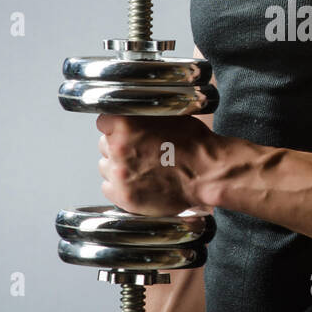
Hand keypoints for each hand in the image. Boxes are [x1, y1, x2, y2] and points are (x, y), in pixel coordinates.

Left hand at [96, 112, 215, 215]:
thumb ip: (141, 117)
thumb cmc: (194, 144)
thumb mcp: (167, 115)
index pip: (104, 122)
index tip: (125, 133)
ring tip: (140, 170)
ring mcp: (119, 174)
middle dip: (118, 148)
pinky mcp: (124, 196)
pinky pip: (108, 189)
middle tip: (138, 152)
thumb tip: (131, 118)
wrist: (207, 173)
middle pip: (104, 146)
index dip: (116, 128)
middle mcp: (117, 148)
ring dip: (118, 168)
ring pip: (105, 168)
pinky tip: (137, 184)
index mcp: (125, 124)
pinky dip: (119, 187)